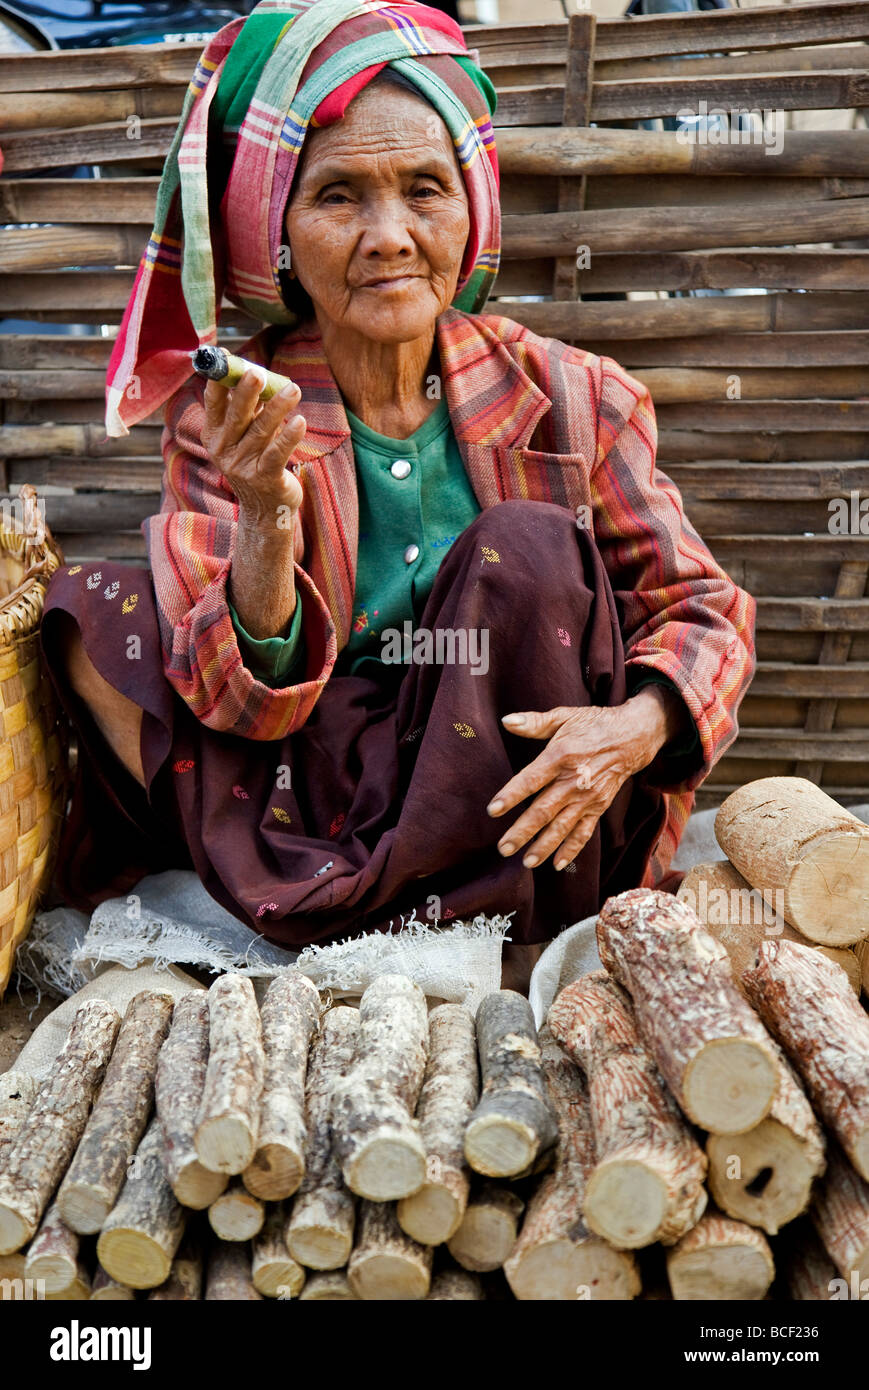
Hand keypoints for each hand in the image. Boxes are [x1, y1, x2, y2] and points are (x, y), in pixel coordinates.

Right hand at [202, 368, 304, 525]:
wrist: (266, 510)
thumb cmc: (257, 462)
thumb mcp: (246, 436)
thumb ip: (249, 410)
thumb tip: (257, 373)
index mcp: (215, 435)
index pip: (214, 403)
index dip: (220, 379)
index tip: (228, 356)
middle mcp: (224, 450)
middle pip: (236, 416)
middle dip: (247, 392)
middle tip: (257, 372)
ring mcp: (243, 466)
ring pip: (261, 431)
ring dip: (278, 408)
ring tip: (294, 389)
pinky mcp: (265, 479)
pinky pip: (277, 454)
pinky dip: (289, 437)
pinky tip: (300, 421)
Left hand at [486, 688, 684, 870]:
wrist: (632, 737)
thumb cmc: (593, 724)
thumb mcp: (564, 716)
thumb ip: (534, 722)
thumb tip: (506, 721)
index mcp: (561, 756)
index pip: (531, 780)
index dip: (511, 795)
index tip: (493, 810)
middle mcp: (573, 781)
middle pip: (544, 810)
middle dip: (522, 832)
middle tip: (504, 848)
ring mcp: (587, 797)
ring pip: (562, 827)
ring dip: (543, 846)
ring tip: (526, 862)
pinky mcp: (598, 807)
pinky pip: (584, 832)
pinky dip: (572, 849)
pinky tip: (557, 864)